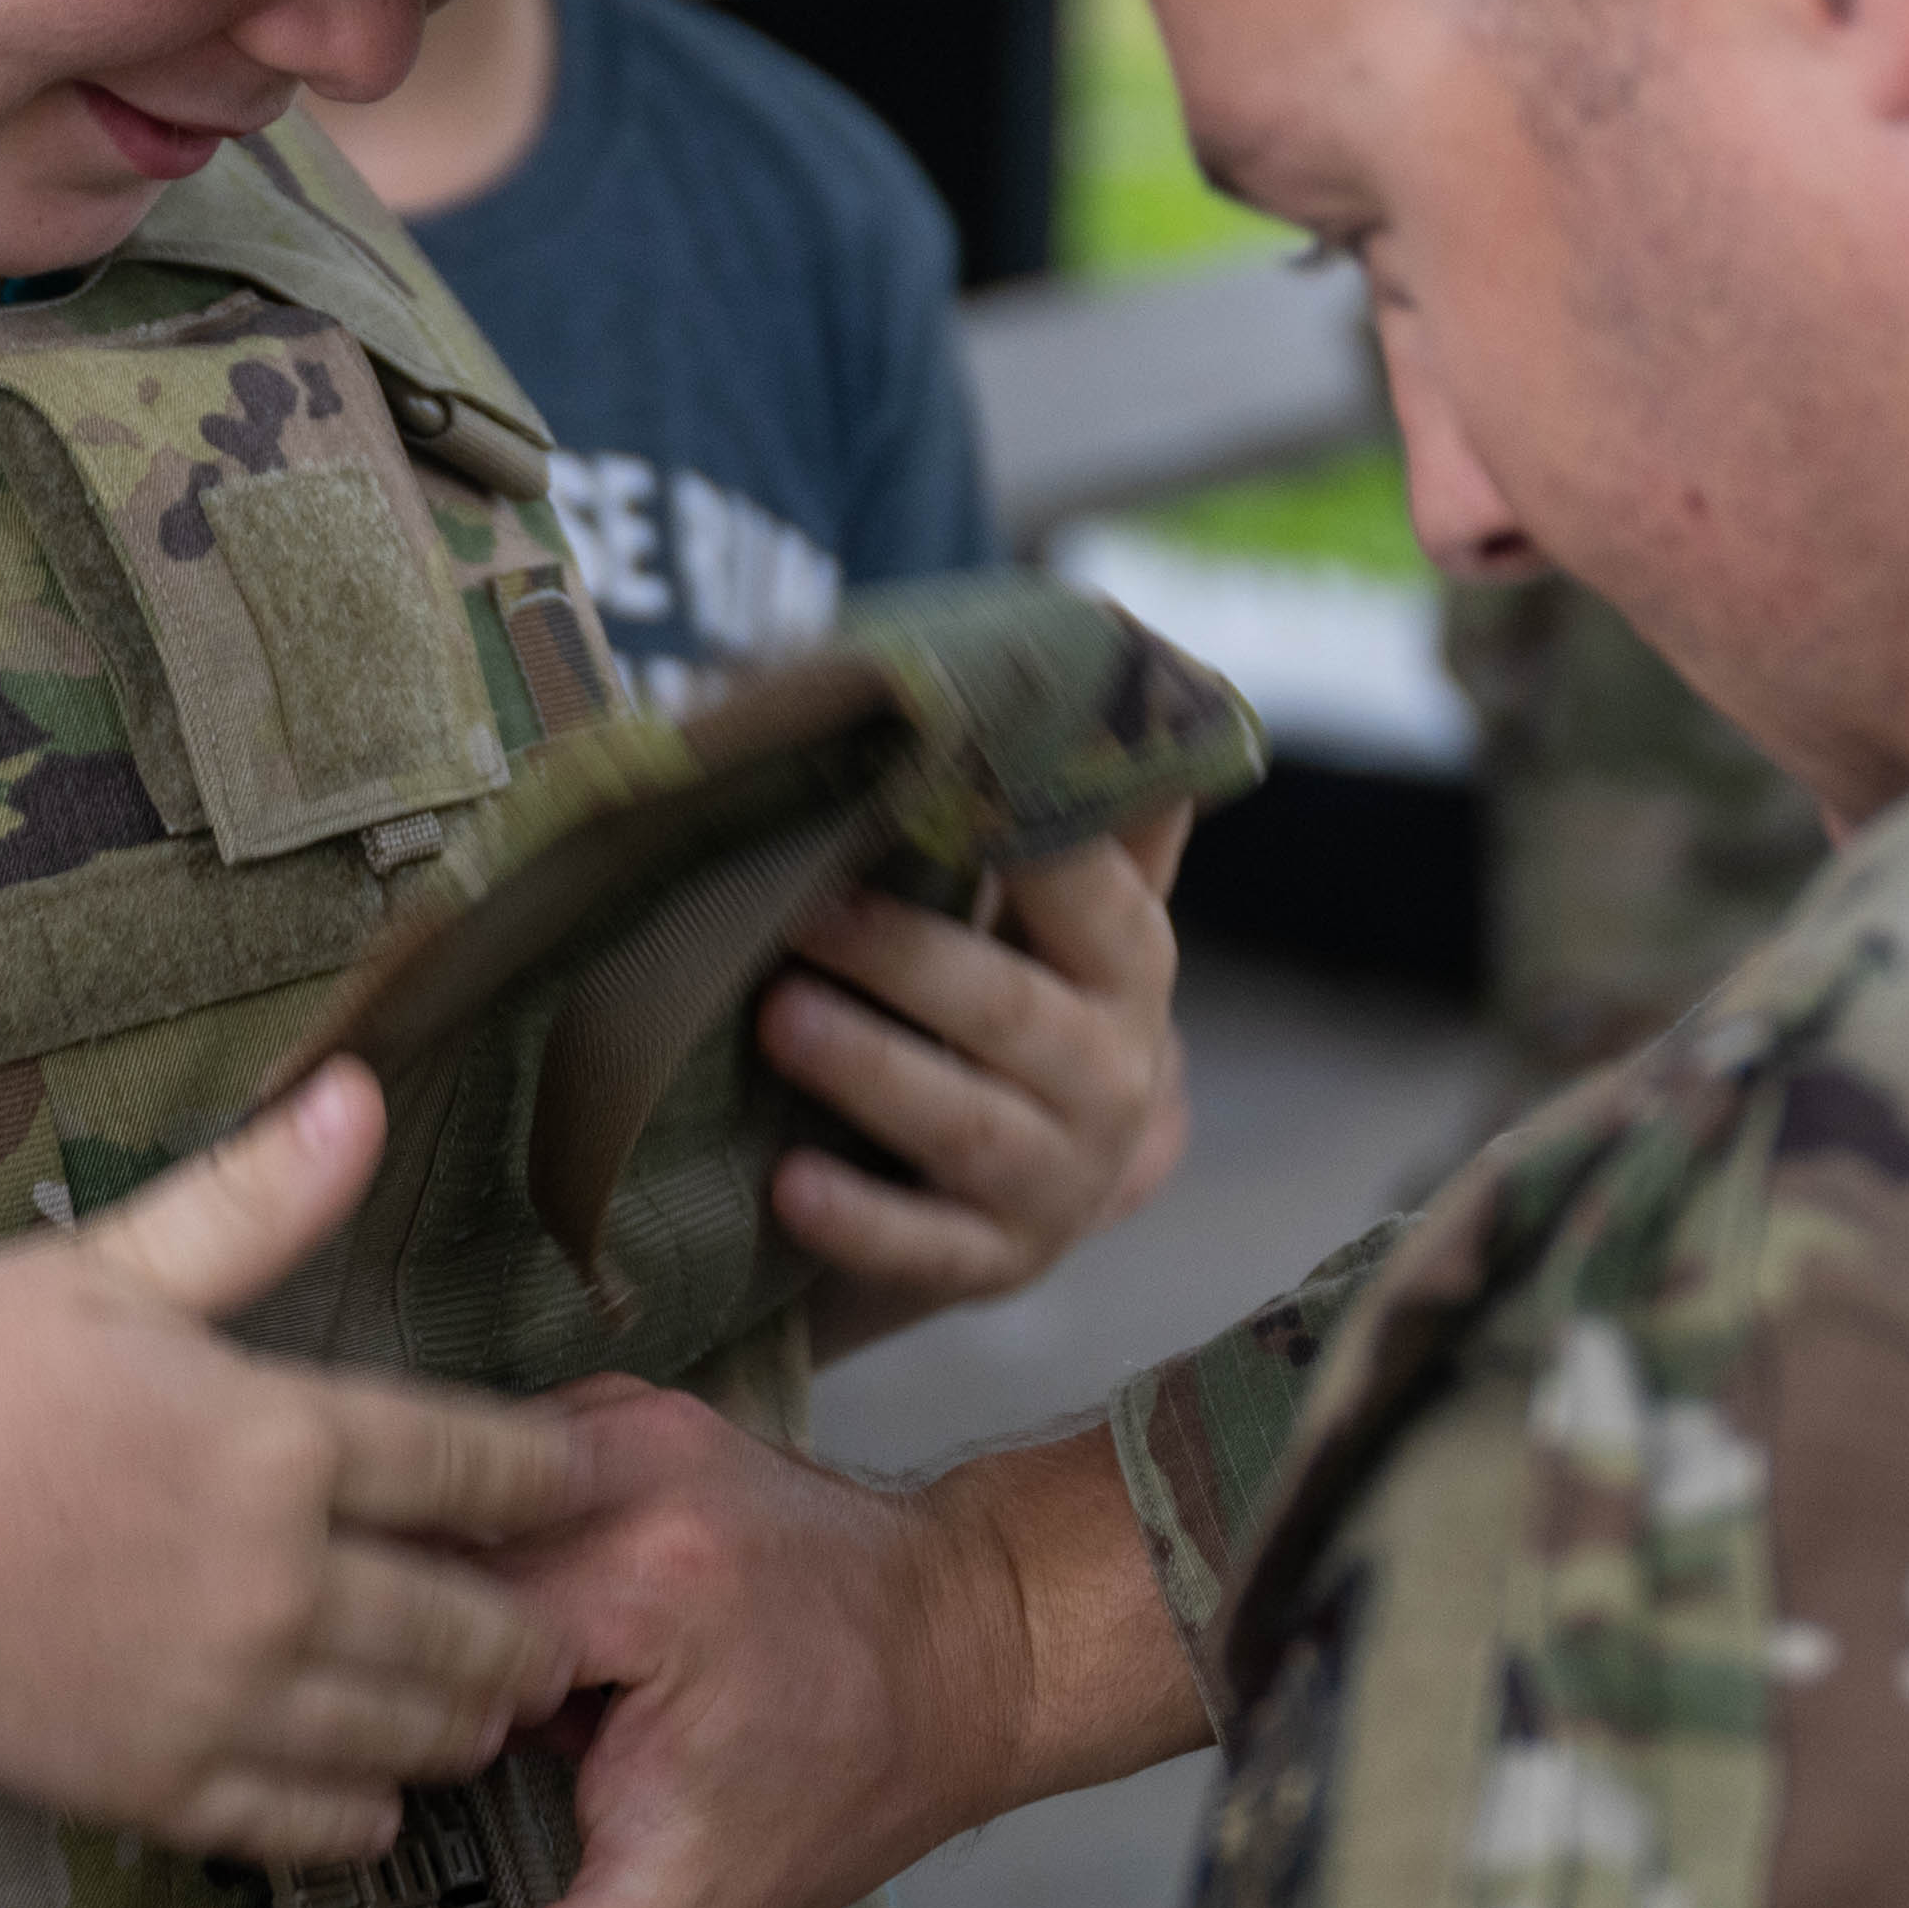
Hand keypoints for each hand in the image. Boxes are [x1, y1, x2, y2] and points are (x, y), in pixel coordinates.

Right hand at [0, 1067, 585, 1865]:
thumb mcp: (96, 1272)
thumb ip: (250, 1204)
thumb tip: (362, 1093)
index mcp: (277, 1438)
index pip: (472, 1462)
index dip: (551, 1473)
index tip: (595, 1478)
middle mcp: (280, 1580)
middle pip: (469, 1620)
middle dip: (533, 1622)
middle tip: (568, 1622)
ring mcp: (223, 1697)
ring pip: (409, 1728)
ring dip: (467, 1717)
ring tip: (495, 1702)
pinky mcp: (157, 1787)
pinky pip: (309, 1823)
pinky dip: (365, 1811)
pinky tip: (381, 1792)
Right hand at [352, 1383, 1021, 1907]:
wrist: (971, 1649)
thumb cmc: (846, 1779)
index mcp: (642, 1577)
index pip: (425, 1642)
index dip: (409, 1731)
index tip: (440, 1792)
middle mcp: (623, 1464)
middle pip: (419, 1560)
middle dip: (410, 1656)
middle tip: (448, 1743)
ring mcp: (625, 1419)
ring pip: (441, 1507)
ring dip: (438, 1596)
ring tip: (488, 1680)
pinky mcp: (626, 1409)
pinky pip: (491, 1479)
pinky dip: (486, 1550)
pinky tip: (526, 1616)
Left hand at [767, 804, 1196, 1348]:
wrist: (1028, 1183)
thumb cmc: (1019, 999)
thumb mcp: (1056, 913)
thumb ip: (1071, 810)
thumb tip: (1094, 645)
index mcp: (1129, 969)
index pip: (1101, 901)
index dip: (1040, 851)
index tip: (955, 789)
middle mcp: (1110, 1075)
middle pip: (1012, 1014)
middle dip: (907, 958)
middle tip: (805, 909)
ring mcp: (1058, 1180)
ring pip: (968, 1126)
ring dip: (873, 1070)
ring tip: (780, 1019)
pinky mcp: (995, 1263)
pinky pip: (928, 1247)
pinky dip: (860, 1221)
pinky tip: (788, 1185)